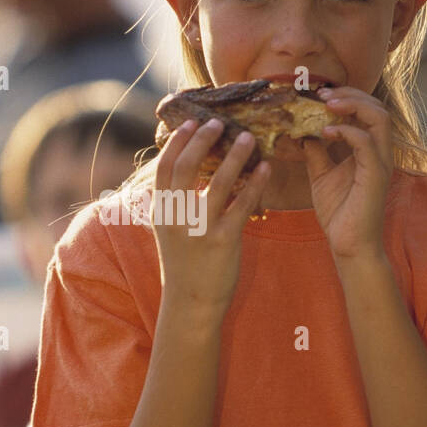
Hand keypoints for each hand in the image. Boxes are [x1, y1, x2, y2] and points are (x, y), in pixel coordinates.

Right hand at [150, 117, 269, 313]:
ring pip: (219, 181)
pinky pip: (243, 204)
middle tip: (219, 123)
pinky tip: (265, 168)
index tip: (192, 123)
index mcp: (161, 211)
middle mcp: (176, 216)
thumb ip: (175, 202)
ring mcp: (200, 228)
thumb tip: (187, 169)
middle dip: (203, 140)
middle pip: (187, 166)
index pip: (165, 167)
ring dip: (235, 155)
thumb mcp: (169, 231)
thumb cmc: (184, 265)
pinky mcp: (223, 240)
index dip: (178, 142)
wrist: (191, 304)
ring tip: (248, 137)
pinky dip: (256, 183)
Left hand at [301, 85, 393, 259]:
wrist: (348, 244)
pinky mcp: (376, 175)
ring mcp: (380, 162)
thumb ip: (316, 152)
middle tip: (322, 93)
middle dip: (350, 94)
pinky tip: (326, 132)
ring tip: (327, 104)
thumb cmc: (339, 212)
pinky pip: (366, 142)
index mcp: (369, 149)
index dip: (346, 96)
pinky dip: (347, 131)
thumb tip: (302, 131)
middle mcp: (379, 152)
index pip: (367, 110)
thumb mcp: (321, 175)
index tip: (319, 94)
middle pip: (377, 106)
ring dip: (352, 105)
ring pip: (379, 117)